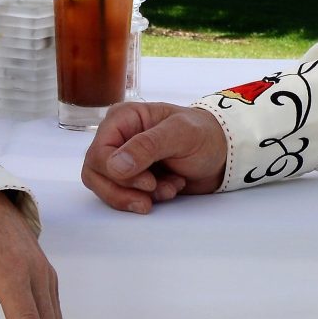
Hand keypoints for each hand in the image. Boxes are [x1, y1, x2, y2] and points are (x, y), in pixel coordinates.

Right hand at [81, 100, 227, 213]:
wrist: (221, 154)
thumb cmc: (203, 135)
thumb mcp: (180, 134)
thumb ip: (148, 146)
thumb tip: (114, 165)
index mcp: (122, 119)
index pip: (98, 154)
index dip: (117, 174)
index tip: (148, 183)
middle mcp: (116, 138)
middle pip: (95, 174)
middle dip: (125, 190)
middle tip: (155, 193)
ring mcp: (122, 159)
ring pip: (106, 189)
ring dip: (137, 197)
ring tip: (169, 189)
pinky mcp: (131, 178)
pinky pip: (123, 196)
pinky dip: (147, 199)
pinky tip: (170, 188)